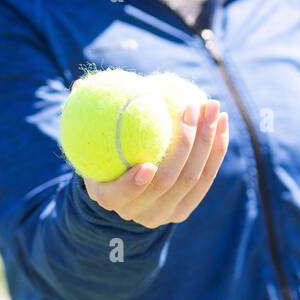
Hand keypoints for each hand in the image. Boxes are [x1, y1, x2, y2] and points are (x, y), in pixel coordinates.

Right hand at [81, 89, 229, 228]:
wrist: (122, 185)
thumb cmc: (102, 151)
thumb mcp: (87, 136)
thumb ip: (84, 114)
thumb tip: (77, 86)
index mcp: (107, 196)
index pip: (120, 194)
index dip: (133, 184)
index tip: (147, 164)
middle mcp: (136, 212)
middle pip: (168, 181)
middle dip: (186, 143)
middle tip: (193, 107)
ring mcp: (164, 213)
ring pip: (192, 178)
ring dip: (207, 141)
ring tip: (211, 108)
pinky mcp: (185, 208)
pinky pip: (207, 178)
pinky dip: (217, 149)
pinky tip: (221, 121)